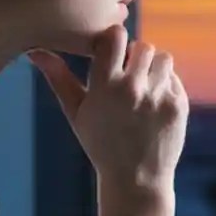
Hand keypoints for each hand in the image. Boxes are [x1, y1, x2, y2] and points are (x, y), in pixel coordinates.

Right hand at [27, 24, 187, 191]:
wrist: (135, 179)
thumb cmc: (100, 144)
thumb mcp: (76, 113)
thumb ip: (59, 78)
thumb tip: (37, 51)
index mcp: (105, 87)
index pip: (114, 37)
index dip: (115, 38)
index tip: (112, 49)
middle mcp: (133, 89)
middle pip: (142, 46)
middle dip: (136, 56)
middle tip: (129, 72)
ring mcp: (158, 97)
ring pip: (163, 58)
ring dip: (154, 67)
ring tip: (144, 85)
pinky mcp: (178, 105)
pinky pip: (175, 78)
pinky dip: (166, 85)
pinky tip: (155, 102)